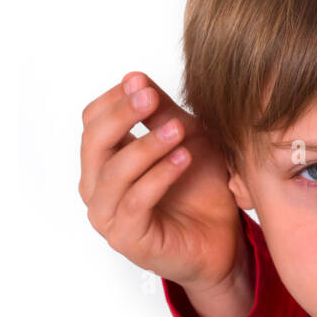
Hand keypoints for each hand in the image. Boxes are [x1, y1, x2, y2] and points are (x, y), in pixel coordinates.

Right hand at [79, 72, 248, 303]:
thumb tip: (135, 77)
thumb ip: (161, 111)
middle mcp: (97, 187)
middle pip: (94, 142)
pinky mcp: (127, 239)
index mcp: (105, 159)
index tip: (142, 82)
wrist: (224, 237)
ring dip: (146, 146)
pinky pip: (135, 202)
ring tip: (178, 130)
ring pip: (113, 173)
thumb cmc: (201, 188)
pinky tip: (183, 158)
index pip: (92, 121)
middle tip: (150, 98)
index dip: (115, 99)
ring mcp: (108, 215)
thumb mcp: (187, 138)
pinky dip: (159, 177)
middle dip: (122, 115)